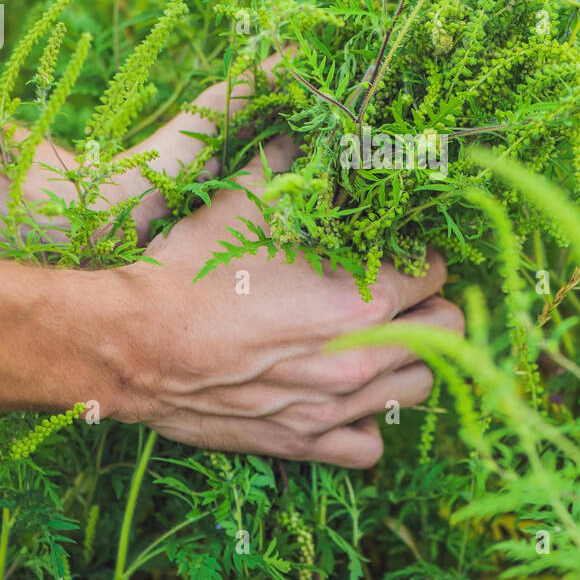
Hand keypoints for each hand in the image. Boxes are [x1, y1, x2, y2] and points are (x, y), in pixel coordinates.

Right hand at [107, 135, 463, 467]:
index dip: (423, 257)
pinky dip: (368, 422)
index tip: (402, 253)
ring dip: (408, 362)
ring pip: (418, 390)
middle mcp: (360, 358)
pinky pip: (371, 448)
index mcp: (361, 299)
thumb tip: (307, 131)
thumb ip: (287, 163)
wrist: (132, 342)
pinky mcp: (302, 441)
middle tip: (403, 295)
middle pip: (447, 334)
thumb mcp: (243, 201)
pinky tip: (349, 396)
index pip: (435, 276)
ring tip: (381, 341)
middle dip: (433, 309)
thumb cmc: (190, 272)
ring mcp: (333, 406)